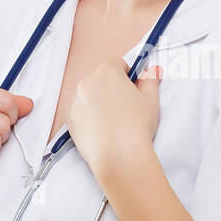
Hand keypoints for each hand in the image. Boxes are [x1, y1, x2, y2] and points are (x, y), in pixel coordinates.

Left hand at [66, 57, 161, 185]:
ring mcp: (75, 102)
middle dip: (112, 88)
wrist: (119, 156)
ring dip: (99, 101)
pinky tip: (104, 129)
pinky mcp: (69, 120)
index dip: (127, 75)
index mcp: (107, 72)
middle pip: (100, 78)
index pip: (117, 63)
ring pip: (89, 95)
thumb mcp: (151, 99)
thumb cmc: (136, 127)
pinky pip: (80, 112)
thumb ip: (150, 80)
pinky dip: (89, 116)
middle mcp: (86, 83)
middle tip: (126, 106)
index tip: (133, 87)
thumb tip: (150, 71)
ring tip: (115, 120)